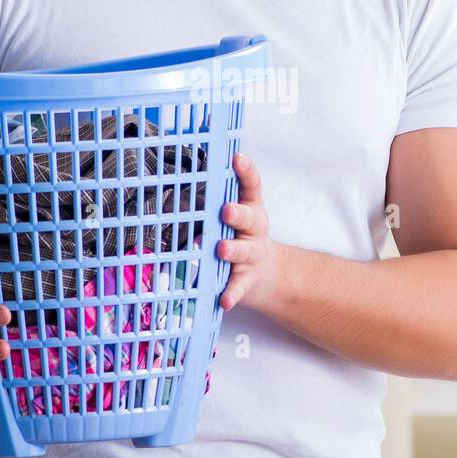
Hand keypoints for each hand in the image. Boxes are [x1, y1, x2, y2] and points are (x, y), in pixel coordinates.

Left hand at [217, 152, 282, 312]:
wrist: (268, 275)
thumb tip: (187, 159)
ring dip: (233, 249)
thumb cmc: (242, 236)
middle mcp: (254, 229)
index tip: (237, 158)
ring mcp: (252, 255)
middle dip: (238, 213)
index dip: (246, 171)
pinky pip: (239, 286)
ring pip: (244, 251)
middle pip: (250, 218)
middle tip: (226, 210)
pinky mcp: (247, 281)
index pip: (252, 185)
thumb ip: (219, 192)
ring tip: (221, 249)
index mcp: (250, 208)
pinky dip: (231, 293)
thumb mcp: (237, 212)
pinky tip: (224, 299)